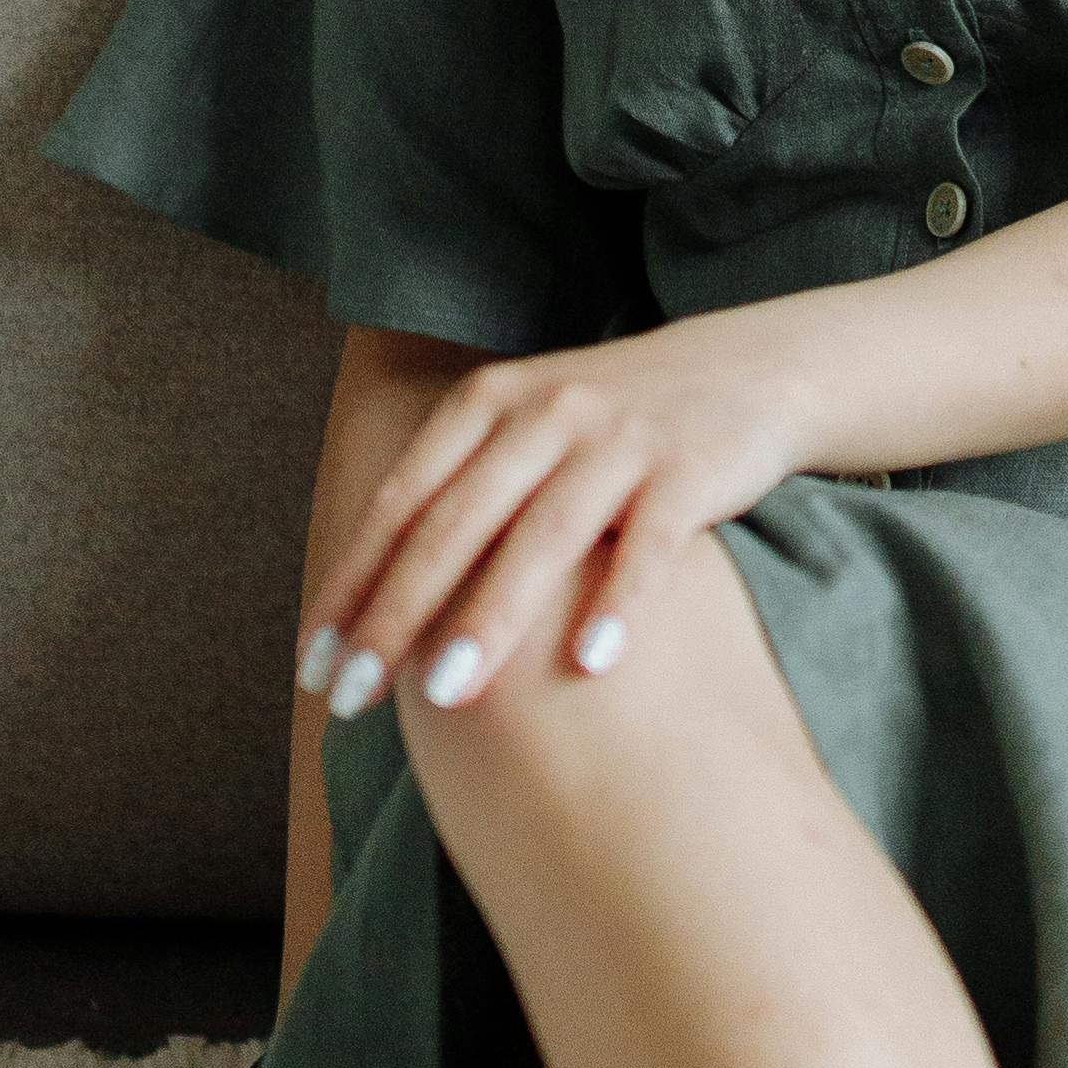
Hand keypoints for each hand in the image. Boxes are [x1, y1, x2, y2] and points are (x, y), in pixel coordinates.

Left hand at [296, 318, 813, 724]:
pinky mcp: (690, 466)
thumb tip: (376, 608)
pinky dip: (618, 602)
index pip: (400, 503)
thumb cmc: (616, 423)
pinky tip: (590, 664)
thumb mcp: (528, 429)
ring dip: (491, 619)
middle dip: (397, 616)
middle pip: (455, 524)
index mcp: (488, 403)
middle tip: (352, 699)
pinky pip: (650, 542)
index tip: (315, 667)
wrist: (752, 368)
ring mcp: (619, 438)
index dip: (353, 584)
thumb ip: (461, 493)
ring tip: (448, 696)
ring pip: (542, 536)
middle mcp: (544, 412)